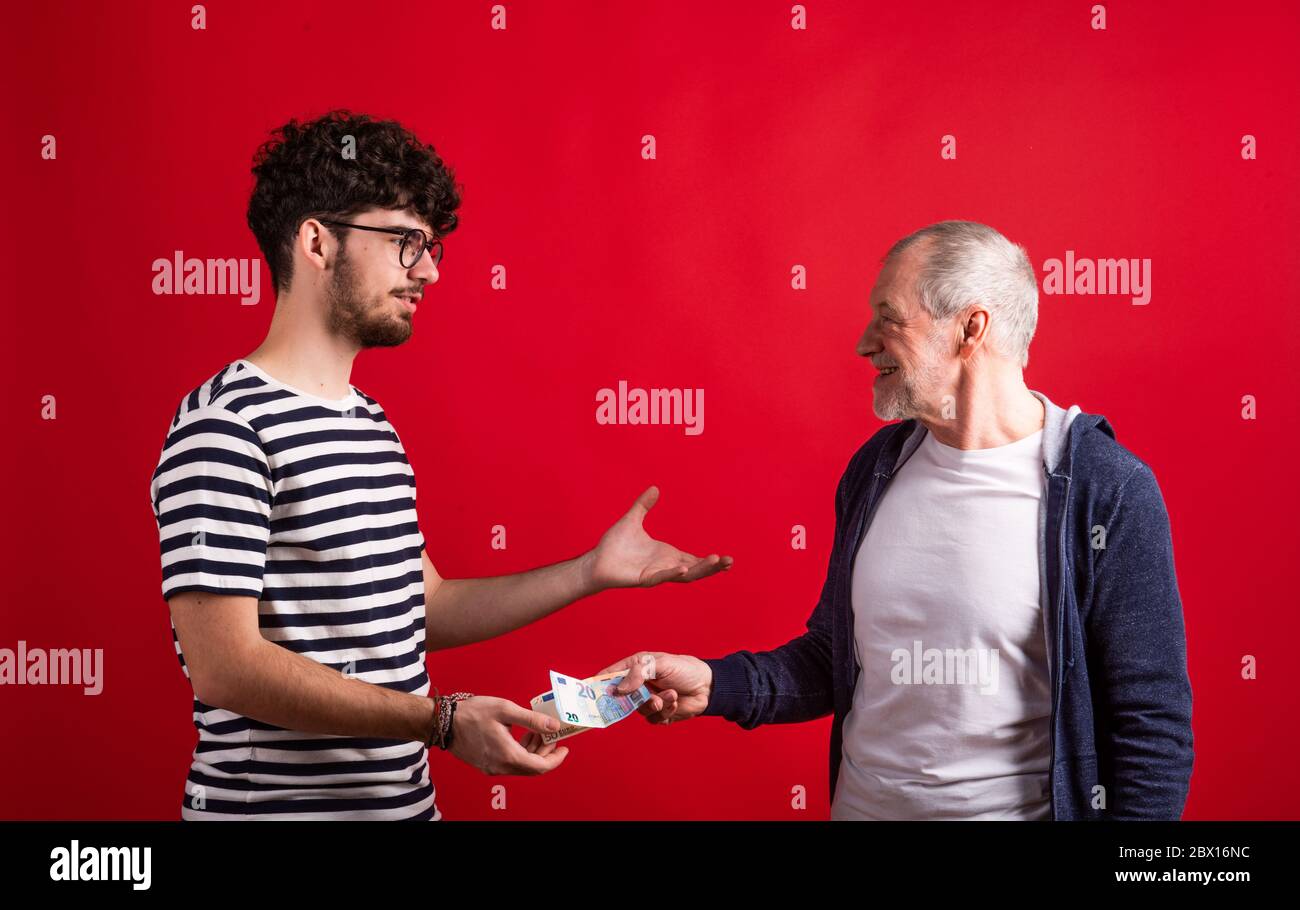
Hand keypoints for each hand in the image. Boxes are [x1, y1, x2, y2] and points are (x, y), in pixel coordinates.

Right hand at [447, 696, 569, 774]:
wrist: (444, 722)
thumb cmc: (473, 713)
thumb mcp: (506, 710)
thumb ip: (532, 720)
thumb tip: (553, 726)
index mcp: (508, 756)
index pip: (540, 767)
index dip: (556, 759)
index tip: (564, 748)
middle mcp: (501, 767)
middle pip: (532, 767)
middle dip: (545, 752)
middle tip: (551, 735)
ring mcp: (492, 767)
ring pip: (521, 765)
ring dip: (533, 750)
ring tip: (536, 730)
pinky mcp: (486, 764)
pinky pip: (509, 763)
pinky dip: (520, 751)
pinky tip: (521, 734)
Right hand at [519, 652, 712, 753]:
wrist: (708, 686)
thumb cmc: (683, 668)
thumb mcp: (659, 663)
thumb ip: (638, 673)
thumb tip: (619, 688)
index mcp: (634, 668)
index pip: (609, 676)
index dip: (595, 684)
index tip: (583, 692)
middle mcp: (637, 685)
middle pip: (617, 698)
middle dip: (620, 703)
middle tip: (619, 705)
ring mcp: (647, 701)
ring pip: (637, 711)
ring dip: (654, 704)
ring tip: (668, 695)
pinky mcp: (658, 715)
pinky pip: (653, 719)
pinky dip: (664, 712)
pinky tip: (674, 701)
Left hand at [584, 486, 733, 589]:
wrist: (595, 560)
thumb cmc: (613, 545)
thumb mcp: (632, 520)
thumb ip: (644, 506)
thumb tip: (655, 488)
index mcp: (666, 554)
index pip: (694, 559)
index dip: (709, 560)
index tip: (726, 558)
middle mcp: (665, 565)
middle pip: (695, 569)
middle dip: (713, 567)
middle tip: (730, 562)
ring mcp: (656, 573)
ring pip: (684, 575)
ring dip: (700, 569)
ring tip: (717, 562)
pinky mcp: (644, 579)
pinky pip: (661, 576)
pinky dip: (673, 572)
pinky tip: (684, 568)